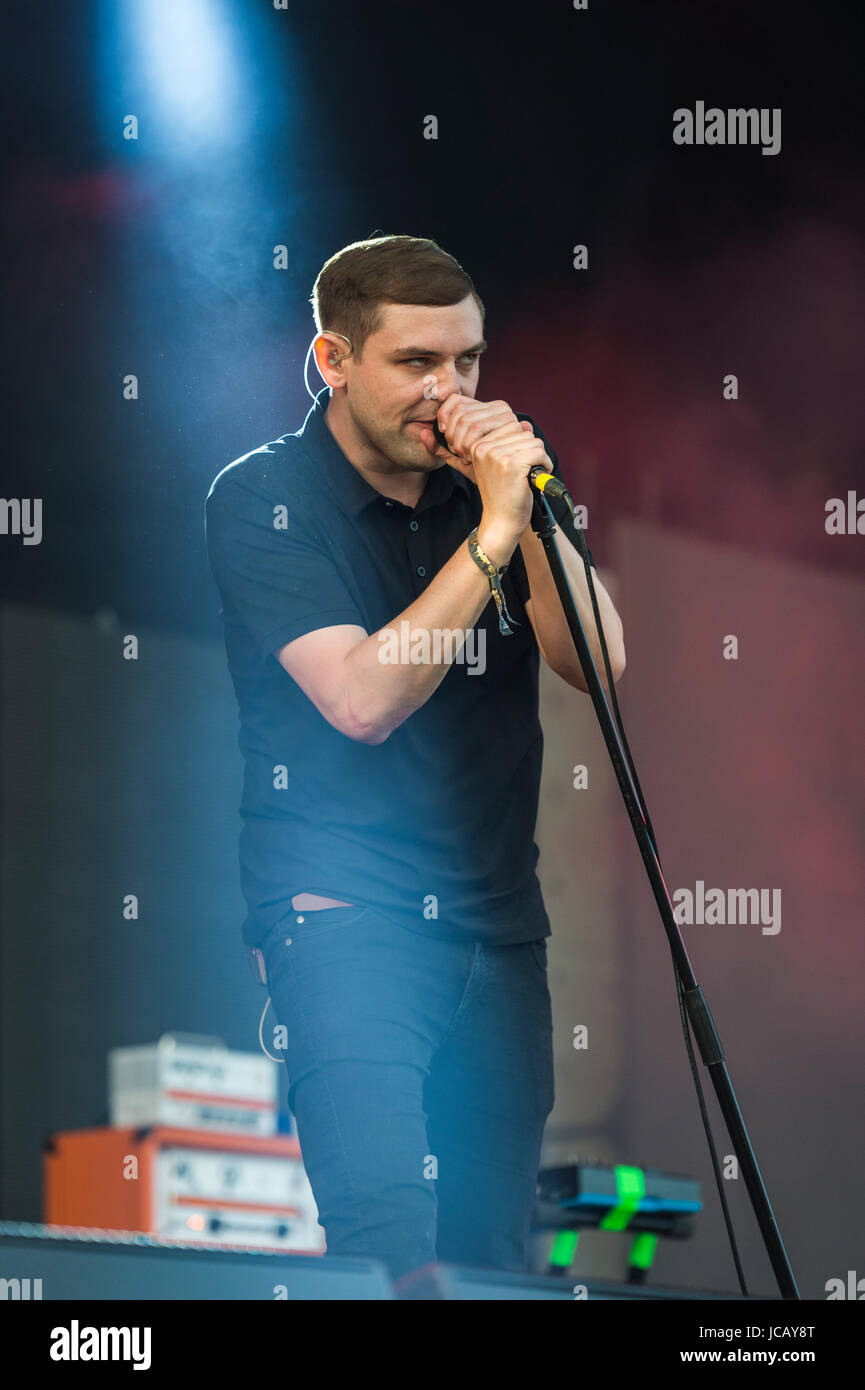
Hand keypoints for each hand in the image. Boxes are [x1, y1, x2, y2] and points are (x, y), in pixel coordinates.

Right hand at [419, 397, 548, 551]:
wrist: (501, 521)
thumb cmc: (503, 495)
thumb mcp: (500, 465)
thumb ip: (510, 443)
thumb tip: (526, 423)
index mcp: (478, 445)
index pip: (511, 425)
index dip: (521, 444)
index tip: (516, 464)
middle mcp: (484, 448)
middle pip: (523, 431)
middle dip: (531, 450)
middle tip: (525, 471)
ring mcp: (496, 455)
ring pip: (533, 441)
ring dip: (538, 459)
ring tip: (528, 475)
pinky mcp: (511, 465)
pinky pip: (539, 452)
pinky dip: (545, 465)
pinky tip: (534, 478)